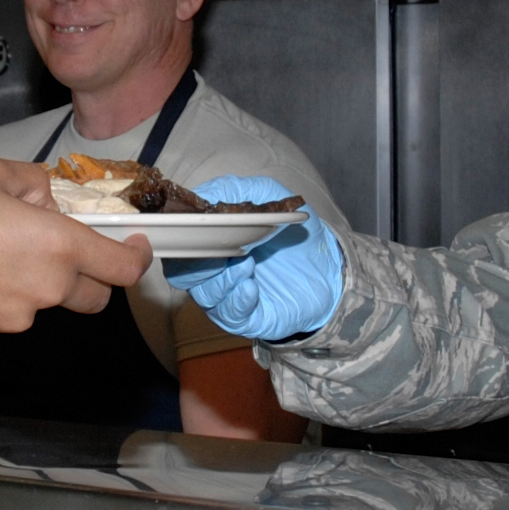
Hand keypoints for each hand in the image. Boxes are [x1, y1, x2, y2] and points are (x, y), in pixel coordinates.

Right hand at [0, 159, 150, 332]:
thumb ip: (35, 183)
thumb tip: (47, 197)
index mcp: (59, 246)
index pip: (122, 269)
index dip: (138, 259)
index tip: (135, 245)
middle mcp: (48, 288)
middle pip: (95, 297)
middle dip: (92, 275)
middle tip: (65, 249)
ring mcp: (20, 315)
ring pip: (50, 303)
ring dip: (43, 283)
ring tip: (3, 252)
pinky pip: (15, 312)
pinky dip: (10, 295)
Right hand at [167, 175, 345, 339]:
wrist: (329, 269)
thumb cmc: (293, 235)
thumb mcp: (269, 198)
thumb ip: (234, 190)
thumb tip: (202, 194)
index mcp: (211, 244)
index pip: (179, 244)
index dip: (181, 236)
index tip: (198, 225)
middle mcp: (212, 273)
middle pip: (183, 273)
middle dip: (199, 260)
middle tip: (223, 248)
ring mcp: (227, 298)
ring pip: (204, 294)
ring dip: (222, 278)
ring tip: (248, 263)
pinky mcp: (245, 319)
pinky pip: (229, 314)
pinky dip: (237, 299)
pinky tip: (252, 286)